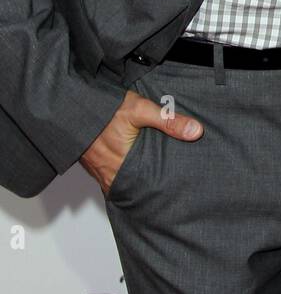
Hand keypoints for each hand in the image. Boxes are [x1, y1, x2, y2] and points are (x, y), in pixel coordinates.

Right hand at [79, 88, 202, 196]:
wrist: (71, 106)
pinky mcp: (95, 167)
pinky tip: (135, 167)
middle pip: (137, 187)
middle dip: (153, 185)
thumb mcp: (139, 109)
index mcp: (123, 165)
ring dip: (138, 180)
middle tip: (172, 182)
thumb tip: (196, 132)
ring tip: (157, 176)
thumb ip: (168, 120)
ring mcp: (100, 172)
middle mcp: (110, 174)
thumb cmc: (103, 109)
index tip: (180, 184)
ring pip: (125, 182)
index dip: (164, 186)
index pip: (149, 186)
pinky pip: (113, 176)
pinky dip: (125, 174)